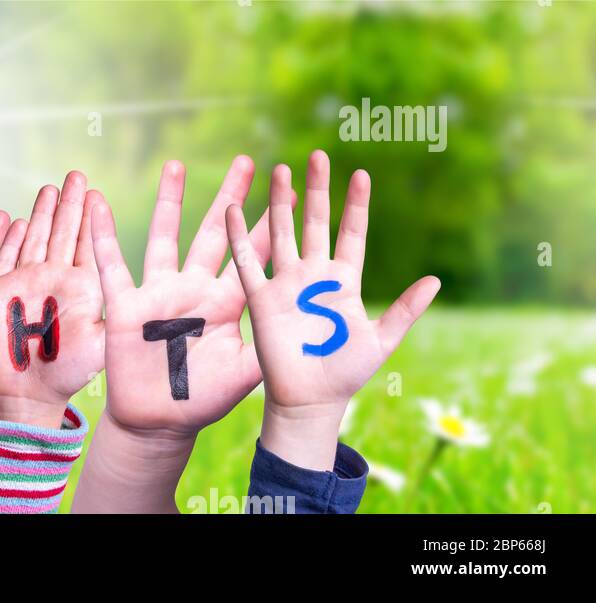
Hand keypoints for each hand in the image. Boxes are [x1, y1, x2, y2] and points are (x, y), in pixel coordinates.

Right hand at [0, 172, 104, 427]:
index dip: (90, 217)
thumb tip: (142, 292)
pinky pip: (1, 258)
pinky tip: (10, 218)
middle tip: (76, 174)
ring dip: (40, 213)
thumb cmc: (69, 372)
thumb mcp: (103, 341)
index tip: (95, 191)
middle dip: (68, 204)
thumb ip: (116, 313)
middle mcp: (54, 279)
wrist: (28, 392)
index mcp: (81, 286)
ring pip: (33, 238)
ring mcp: (25, 283)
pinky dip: (5, 238)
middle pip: (61, 232)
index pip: (86, 243)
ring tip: (49, 187)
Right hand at [89, 156, 273, 436]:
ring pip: (165, 237)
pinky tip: (99, 204)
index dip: (268, 226)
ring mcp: (159, 294)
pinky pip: (112, 264)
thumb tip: (303, 327)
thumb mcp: (245, 374)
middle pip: (213, 233)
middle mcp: (194, 289)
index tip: (289, 194)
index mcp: (225, 303)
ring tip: (176, 164)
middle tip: (246, 162)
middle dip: (229, 197)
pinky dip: (103, 235)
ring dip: (170, 202)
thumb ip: (268, 347)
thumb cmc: (204, 401)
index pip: (250, 256)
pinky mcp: (126, 306)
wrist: (159, 421)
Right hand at [225, 151, 439, 469]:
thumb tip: (436, 280)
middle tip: (317, 155)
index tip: (360, 174)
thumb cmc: (346, 373)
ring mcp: (287, 284)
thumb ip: (405, 309)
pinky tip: (234, 210)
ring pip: (283, 232)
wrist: (310, 399)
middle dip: (317, 190)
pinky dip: (241, 236)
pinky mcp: (262, 298)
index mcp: (345, 282)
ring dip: (280, 202)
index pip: (351, 234)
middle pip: (316, 223)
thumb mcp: (382, 339)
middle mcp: (315, 276)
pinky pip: (249, 261)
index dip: (356, 206)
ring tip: (279, 169)